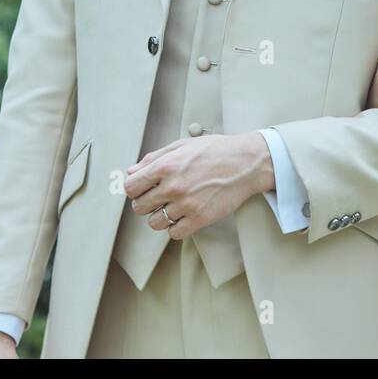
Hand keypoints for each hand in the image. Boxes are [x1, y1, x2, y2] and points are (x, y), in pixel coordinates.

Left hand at [124, 133, 271, 240]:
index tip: (143, 189)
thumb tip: (131, 171)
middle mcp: (173, 186)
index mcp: (166, 165)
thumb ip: (154, 158)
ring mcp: (186, 204)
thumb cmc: (215, 150)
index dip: (134, 189)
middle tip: (159, 198)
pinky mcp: (200, 218)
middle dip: (145, 203)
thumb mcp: (182, 145)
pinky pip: (174, 233)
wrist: (247, 162)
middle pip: (139, 208)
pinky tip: (184, 216)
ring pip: (154, 223)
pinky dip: (176, 227)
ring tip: (173, 207)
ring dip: (160, 217)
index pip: (130, 187)